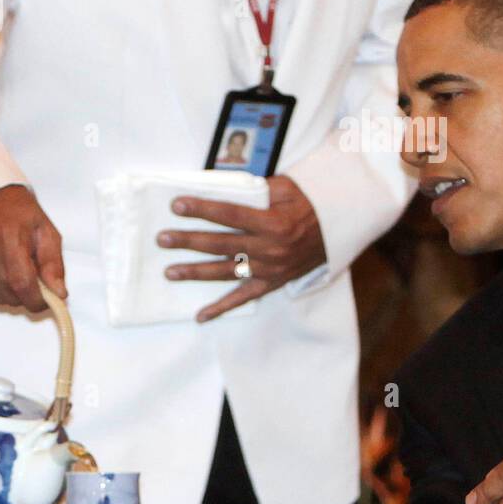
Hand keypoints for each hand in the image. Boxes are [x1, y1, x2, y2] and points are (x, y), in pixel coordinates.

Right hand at [0, 184, 65, 310]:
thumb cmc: (19, 213)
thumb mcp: (46, 232)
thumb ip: (54, 265)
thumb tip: (58, 294)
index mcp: (11, 237)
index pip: (22, 283)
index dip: (36, 300)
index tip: (45, 301)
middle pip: (8, 293)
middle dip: (25, 297)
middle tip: (32, 283)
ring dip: (9, 295)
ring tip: (15, 274)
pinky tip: (0, 274)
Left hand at [157, 174, 326, 320]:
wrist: (339, 225)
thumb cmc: (309, 202)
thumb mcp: (285, 188)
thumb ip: (254, 190)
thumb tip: (220, 189)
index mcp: (272, 222)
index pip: (228, 215)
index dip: (201, 210)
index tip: (176, 206)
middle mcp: (270, 248)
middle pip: (221, 244)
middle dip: (188, 241)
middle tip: (163, 239)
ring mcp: (270, 269)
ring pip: (226, 272)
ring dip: (196, 272)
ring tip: (170, 272)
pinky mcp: (272, 282)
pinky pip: (244, 297)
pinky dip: (222, 308)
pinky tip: (200, 315)